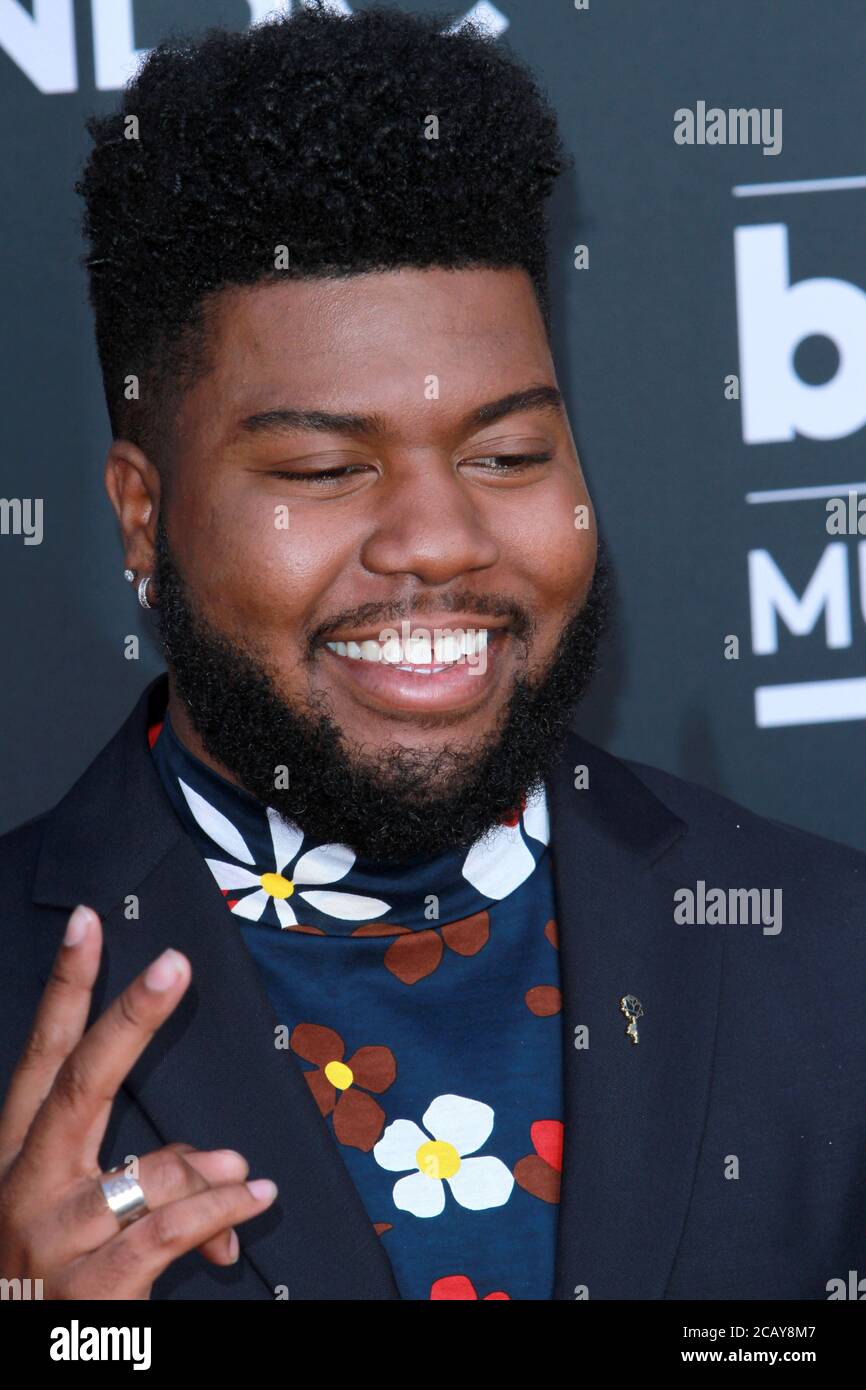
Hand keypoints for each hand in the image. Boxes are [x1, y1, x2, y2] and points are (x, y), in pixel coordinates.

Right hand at [0, 904, 277, 1297]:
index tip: (88, 924)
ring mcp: (49, 1242)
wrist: (28, 1363)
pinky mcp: (86, 1294)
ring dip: (203, 1168)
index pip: (42, 1058)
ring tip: (242, 1174)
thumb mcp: (82, 1219)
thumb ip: (140, 1178)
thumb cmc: (58, 1284)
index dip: (64, 988)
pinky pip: (162, 1232)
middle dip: (128, 1020)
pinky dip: (216, 1214)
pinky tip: (250, 1206)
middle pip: (78, 1085)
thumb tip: (221, 1168)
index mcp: (21, 1160)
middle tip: (172, 965)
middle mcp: (25, 1190)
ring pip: (142, 1173)